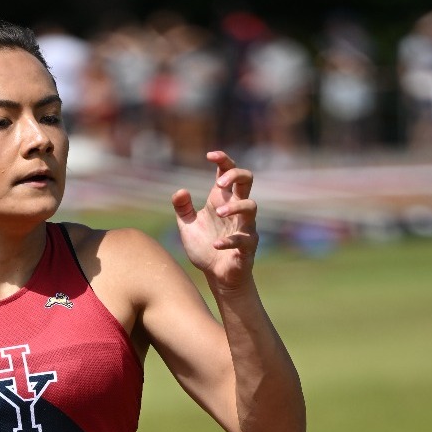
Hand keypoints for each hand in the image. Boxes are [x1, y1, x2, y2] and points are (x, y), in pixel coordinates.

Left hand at [170, 151, 259, 289]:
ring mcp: (245, 227)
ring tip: (217, 213)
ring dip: (235, 206)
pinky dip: (229, 240)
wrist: (216, 276)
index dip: (223, 160)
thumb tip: (180, 191)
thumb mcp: (187, 226)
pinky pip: (244, 239)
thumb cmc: (205, 246)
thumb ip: (182, 208)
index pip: (228, 172)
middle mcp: (237, 210)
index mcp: (222, 200)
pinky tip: (215, 244)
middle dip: (235, 175)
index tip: (210, 155)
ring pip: (251, 207)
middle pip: (247, 180)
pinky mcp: (248, 247)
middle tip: (218, 184)